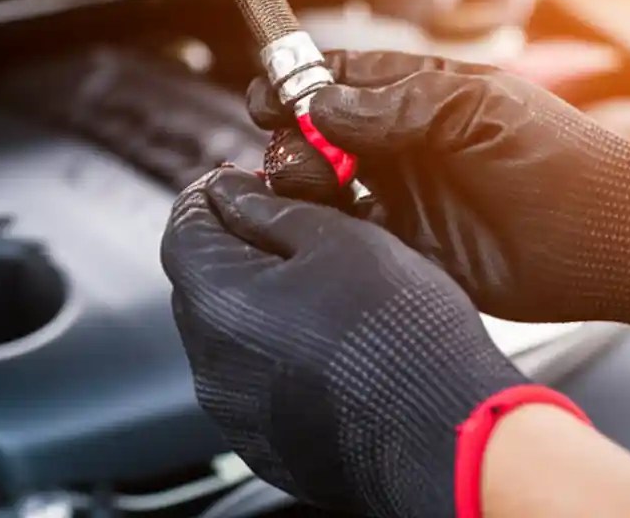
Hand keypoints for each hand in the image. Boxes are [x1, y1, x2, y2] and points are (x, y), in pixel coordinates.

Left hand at [161, 167, 525, 517]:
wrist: (447, 436)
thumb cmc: (399, 332)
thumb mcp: (337, 239)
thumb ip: (267, 210)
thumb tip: (227, 191)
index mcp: (217, 302)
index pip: (183, 228)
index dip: (214, 195)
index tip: (247, 181)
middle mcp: (210, 364)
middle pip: (202, 283)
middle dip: (239, 247)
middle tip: (296, 228)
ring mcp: (235, 412)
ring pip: (230, 335)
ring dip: (261, 303)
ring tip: (328, 291)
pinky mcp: (265, 446)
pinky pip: (256, 383)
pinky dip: (281, 354)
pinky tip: (334, 346)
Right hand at [248, 51, 629, 340]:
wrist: (608, 240)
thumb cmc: (561, 162)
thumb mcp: (478, 110)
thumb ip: (397, 104)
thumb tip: (322, 102)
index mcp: (424, 98)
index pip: (343, 77)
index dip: (299, 81)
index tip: (267, 94)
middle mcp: (407, 144)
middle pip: (320, 130)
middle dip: (293, 135)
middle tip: (290, 148)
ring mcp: (406, 195)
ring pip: (326, 182)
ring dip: (302, 179)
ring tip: (307, 184)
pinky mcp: (408, 247)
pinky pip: (348, 231)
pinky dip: (325, 225)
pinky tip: (324, 220)